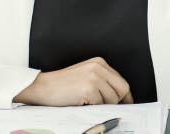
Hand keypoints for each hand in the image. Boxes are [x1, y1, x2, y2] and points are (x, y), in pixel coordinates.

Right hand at [13, 57, 133, 105]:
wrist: (44, 87)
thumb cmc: (63, 85)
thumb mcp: (86, 76)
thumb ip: (103, 81)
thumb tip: (121, 97)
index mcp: (99, 62)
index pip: (121, 81)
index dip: (125, 96)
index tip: (125, 104)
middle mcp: (98, 67)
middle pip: (122, 89)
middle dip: (117, 101)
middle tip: (107, 107)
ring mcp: (94, 77)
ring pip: (113, 99)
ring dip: (102, 105)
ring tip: (87, 101)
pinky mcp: (89, 88)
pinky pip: (101, 105)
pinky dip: (93, 107)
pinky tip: (82, 102)